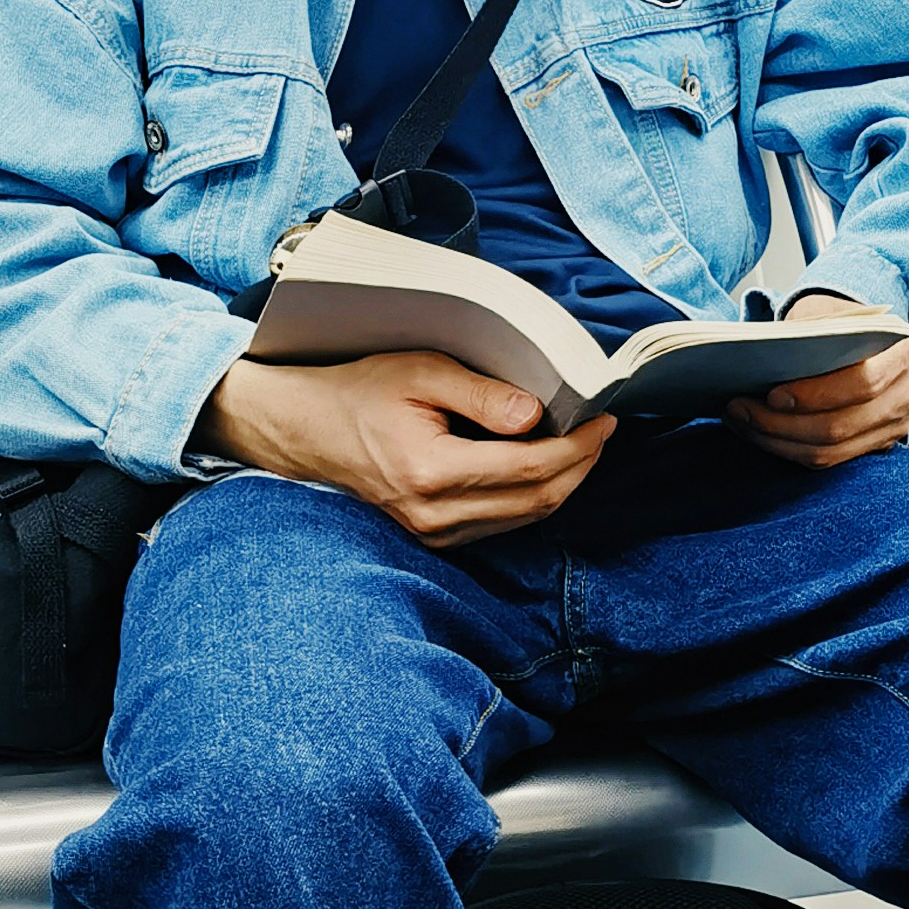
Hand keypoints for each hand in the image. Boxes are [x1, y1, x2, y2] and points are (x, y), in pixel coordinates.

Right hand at [200, 350, 613, 549]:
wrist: (304, 431)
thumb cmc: (359, 393)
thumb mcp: (420, 373)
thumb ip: (482, 394)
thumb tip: (537, 415)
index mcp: (431, 472)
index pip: (530, 468)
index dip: (578, 445)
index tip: (603, 417)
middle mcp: (435, 514)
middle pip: (538, 500)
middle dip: (581, 465)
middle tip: (602, 428)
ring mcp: (434, 532)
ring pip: (525, 517)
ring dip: (563, 482)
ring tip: (581, 442)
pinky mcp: (435, 536)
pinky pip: (502, 522)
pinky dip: (533, 495)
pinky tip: (544, 464)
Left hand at [729, 296, 908, 468]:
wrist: (860, 335)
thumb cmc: (841, 321)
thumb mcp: (827, 312)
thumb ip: (808, 334)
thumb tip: (766, 359)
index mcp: (901, 354)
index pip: (863, 383)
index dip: (815, 395)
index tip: (772, 394)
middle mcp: (905, 395)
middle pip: (841, 425)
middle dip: (782, 423)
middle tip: (739, 409)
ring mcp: (893, 426)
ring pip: (829, 451)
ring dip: (777, 441)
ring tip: (742, 421)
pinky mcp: (873, 445)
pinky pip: (827, 459)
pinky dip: (788, 449)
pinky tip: (759, 433)